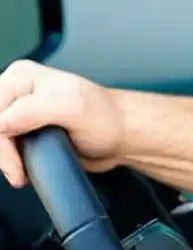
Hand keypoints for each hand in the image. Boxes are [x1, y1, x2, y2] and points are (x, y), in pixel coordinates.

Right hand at [0, 60, 126, 186]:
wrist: (122, 136)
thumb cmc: (107, 119)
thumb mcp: (72, 107)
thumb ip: (32, 110)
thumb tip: (1, 123)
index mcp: (22, 77)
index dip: (1, 143)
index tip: (17, 164)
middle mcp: (17, 92)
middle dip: (2, 154)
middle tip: (19, 172)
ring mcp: (19, 112)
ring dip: (5, 160)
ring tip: (23, 172)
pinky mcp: (24, 131)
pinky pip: (3, 149)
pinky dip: (9, 162)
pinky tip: (24, 168)